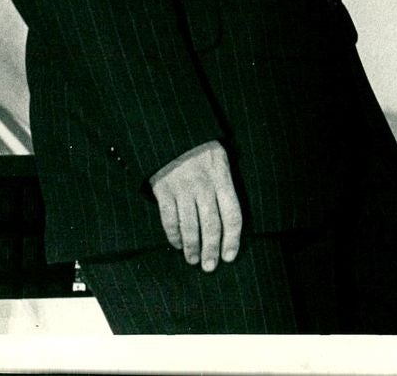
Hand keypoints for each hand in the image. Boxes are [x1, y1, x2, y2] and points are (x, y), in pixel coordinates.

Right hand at [150, 141, 242, 270]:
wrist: (171, 130)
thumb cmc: (199, 145)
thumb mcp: (220, 157)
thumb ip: (225, 182)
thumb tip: (230, 214)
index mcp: (222, 177)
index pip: (232, 214)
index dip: (233, 239)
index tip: (230, 256)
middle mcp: (204, 186)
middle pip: (211, 226)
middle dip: (211, 250)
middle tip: (210, 266)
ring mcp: (183, 189)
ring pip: (190, 226)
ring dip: (192, 247)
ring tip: (193, 260)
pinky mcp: (163, 190)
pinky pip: (169, 219)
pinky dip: (173, 236)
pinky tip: (177, 245)